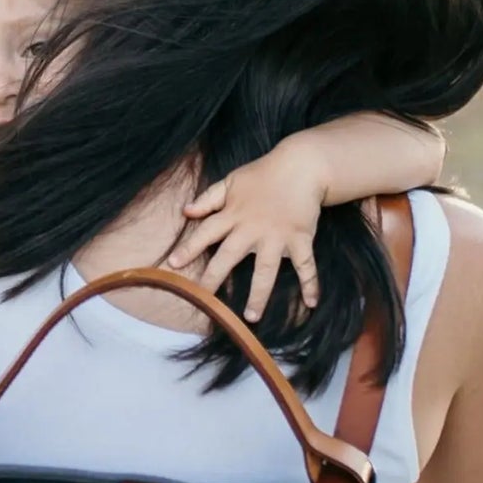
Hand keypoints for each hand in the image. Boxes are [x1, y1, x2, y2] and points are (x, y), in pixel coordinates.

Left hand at [168, 152, 326, 320]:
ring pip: (266, 269)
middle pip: (229, 257)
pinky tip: (311, 303)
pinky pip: (306, 264)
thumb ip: (208, 198)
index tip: (172, 265)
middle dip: (215, 279)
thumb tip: (185, 211)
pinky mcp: (301, 238)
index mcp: (233, 215)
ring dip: (259, 294)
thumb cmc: (264, 174)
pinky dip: (310, 283)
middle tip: (205, 303)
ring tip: (251, 317)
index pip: (205, 233)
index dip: (188, 248)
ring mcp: (277, 236)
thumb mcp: (232, 181)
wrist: (302, 164)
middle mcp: (252, 229)